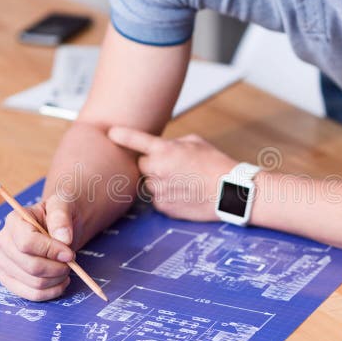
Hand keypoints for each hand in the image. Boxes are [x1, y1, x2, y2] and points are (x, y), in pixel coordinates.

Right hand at [0, 194, 78, 300]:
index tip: (69, 253)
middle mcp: (3, 242)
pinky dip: (51, 292)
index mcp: (14, 221)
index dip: (51, 251)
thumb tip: (63, 238)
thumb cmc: (59, 215)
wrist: (58, 227)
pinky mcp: (9, 279)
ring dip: (57, 279)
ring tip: (66, 268)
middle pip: (31, 266)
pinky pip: (31, 295)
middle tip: (71, 261)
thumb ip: (61, 217)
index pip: (27, 243)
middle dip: (57, 267)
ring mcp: (3, 263)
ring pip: (34, 283)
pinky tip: (60, 281)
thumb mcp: (63, 205)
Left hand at [108, 126, 236, 220]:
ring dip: (160, 181)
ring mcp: (159, 191)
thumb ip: (173, 144)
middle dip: (152, 165)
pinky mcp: (164, 207)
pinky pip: (157, 199)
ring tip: (184, 181)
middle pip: (142, 166)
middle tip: (173, 166)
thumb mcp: (195, 142)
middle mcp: (158, 170)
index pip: (137, 141)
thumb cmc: (216, 164)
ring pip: (150, 184)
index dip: (123, 136)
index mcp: (165, 151)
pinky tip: (185, 193)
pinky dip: (167, 196)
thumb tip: (161, 149)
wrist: (230, 191)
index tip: (111, 133)